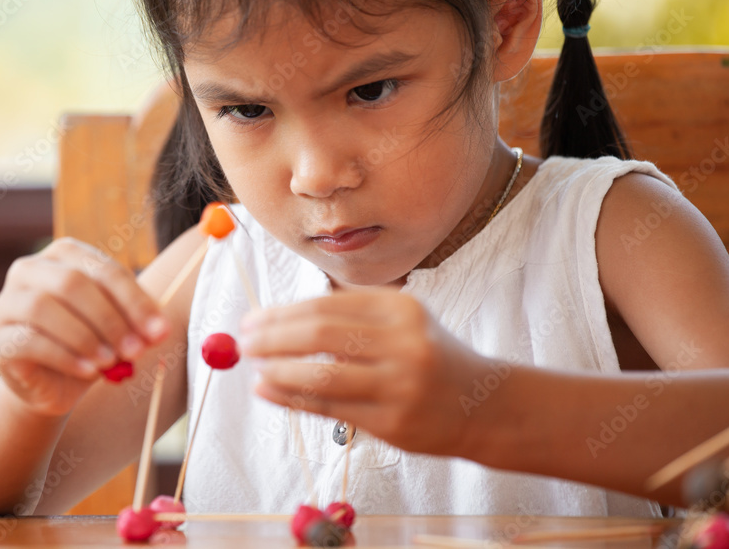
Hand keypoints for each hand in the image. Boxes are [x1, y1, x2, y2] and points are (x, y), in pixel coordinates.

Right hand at [0, 237, 170, 416]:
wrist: (53, 385)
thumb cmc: (90, 346)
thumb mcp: (119, 329)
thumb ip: (137, 323)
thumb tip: (159, 330)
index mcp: (65, 256)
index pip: (104, 270)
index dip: (135, 300)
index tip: (160, 331)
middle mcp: (30, 270)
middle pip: (72, 283)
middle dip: (110, 319)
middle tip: (136, 350)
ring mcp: (8, 303)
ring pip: (43, 307)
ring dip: (85, 337)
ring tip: (111, 362)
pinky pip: (28, 340)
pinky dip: (65, 356)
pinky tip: (88, 371)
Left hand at [240, 289, 487, 455]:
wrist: (484, 407)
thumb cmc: (429, 358)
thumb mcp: (402, 323)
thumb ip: (350, 317)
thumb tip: (277, 321)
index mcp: (401, 308)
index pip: (327, 305)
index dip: (282, 312)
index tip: (252, 319)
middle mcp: (403, 342)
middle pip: (321, 334)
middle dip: (273, 337)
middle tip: (244, 342)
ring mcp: (400, 384)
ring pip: (322, 374)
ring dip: (278, 371)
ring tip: (255, 369)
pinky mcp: (394, 423)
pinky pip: (330, 408)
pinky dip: (292, 398)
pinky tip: (269, 391)